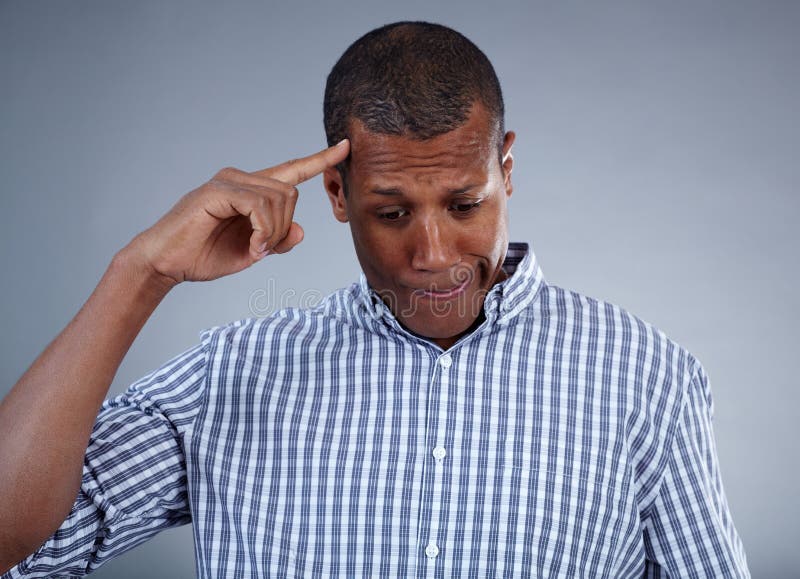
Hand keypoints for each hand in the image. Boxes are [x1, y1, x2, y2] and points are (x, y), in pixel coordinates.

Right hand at [128, 139, 349, 284]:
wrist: (165, 263)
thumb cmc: (204, 255)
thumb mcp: (253, 251)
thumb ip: (278, 239)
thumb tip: (301, 230)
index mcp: (251, 190)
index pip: (292, 170)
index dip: (319, 160)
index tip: (345, 147)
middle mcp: (241, 178)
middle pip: (291, 193)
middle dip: (284, 226)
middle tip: (265, 250)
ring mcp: (229, 181)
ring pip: (279, 199)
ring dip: (273, 233)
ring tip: (254, 250)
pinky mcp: (218, 191)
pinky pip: (259, 206)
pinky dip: (262, 231)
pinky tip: (252, 247)